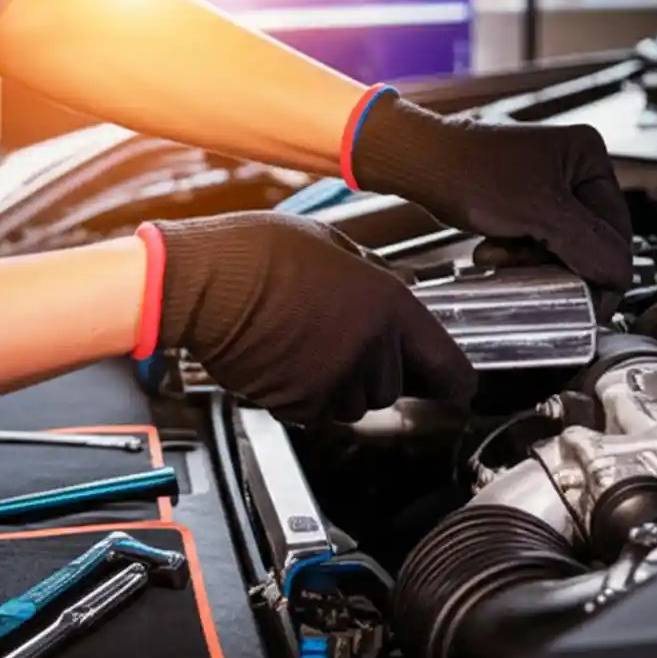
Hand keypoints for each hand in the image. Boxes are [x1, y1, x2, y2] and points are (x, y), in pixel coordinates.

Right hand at [139, 212, 474, 423]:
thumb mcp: (330, 243)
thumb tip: (390, 289)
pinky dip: (303, 397)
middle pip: (393, 387)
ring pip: (355, 405)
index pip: (447, 366)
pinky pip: (315, 414)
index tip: (455, 387)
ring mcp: (334, 382)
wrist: (201, 283)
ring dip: (340, 386)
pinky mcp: (298, 404)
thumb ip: (371, 274)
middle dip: (373, 370)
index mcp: (388, 306)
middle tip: (335, 338)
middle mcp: (370, 350)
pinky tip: (281, 360)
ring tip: (303, 346)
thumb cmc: (255, 254)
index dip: (454, 381)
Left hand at [348, 90, 632, 291]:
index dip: (604, 269)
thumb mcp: (539, 213)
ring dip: (529, 260)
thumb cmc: (469, 171)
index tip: (593, 304)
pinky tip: (489, 248)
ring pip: (556, 246)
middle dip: (555, 262)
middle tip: (533, 274)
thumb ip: (587, 245)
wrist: (418, 164)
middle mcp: (573, 168)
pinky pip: (531, 241)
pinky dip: (512, 253)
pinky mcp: (520, 202)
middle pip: (586, 240)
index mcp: (589, 157)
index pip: (616, 230)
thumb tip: (621, 275)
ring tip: (497, 254)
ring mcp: (546, 186)